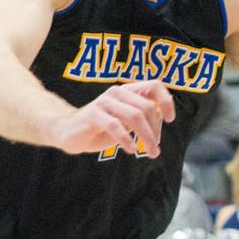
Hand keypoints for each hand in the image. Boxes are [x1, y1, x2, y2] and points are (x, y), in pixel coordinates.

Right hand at [49, 81, 174, 157]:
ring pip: (135, 116)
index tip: (170, 120)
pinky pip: (115, 126)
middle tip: (155, 148)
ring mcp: (104, 102)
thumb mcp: (124, 122)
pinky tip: (130, 150)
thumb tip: (162, 117)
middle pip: (147, 107)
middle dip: (156, 130)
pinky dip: (126, 139)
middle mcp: (117, 93)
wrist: (68, 133)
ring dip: (147, 137)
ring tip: (150, 153)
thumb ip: (141, 117)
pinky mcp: (93, 115)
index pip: (154, 86)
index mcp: (127, 92)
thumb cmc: (101, 128)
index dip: (166, 101)